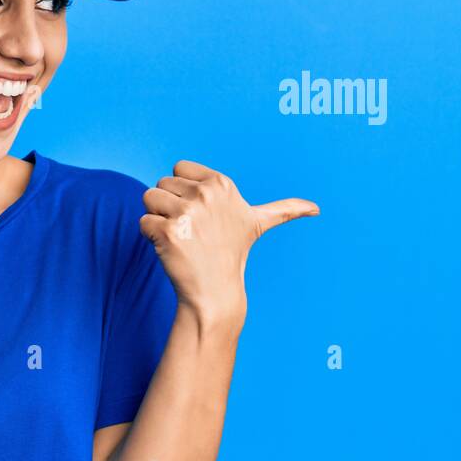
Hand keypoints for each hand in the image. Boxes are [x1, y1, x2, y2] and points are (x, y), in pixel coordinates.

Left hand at [140, 160, 318, 324]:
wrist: (214, 291)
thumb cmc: (231, 254)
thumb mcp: (258, 224)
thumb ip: (285, 210)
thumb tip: (317, 208)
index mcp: (221, 183)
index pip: (177, 168)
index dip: (181, 190)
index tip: (198, 213)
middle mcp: (205, 193)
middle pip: (160, 184)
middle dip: (168, 206)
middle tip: (189, 230)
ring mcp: (187, 212)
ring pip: (148, 199)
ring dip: (157, 219)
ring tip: (180, 237)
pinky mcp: (168, 231)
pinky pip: (143, 221)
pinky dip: (150, 236)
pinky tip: (169, 249)